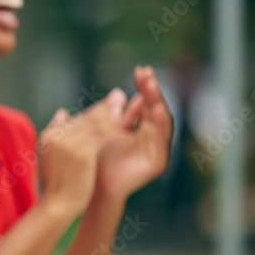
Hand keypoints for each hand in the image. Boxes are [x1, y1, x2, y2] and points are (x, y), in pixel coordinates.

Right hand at [38, 88, 126, 217]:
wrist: (56, 204)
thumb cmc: (56, 183)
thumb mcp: (50, 153)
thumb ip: (56, 131)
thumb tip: (63, 111)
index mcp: (49, 135)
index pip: (74, 119)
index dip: (93, 110)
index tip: (106, 104)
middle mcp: (57, 137)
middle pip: (85, 118)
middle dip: (104, 106)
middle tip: (118, 95)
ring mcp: (69, 145)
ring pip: (94, 124)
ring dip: (110, 110)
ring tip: (122, 101)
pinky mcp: (81, 154)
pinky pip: (99, 135)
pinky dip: (111, 124)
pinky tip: (122, 117)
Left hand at [93, 66, 173, 202]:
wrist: (92, 185)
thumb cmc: (97, 158)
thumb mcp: (108, 130)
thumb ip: (118, 115)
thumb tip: (123, 93)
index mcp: (140, 129)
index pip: (146, 103)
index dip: (144, 87)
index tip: (139, 69)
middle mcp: (151, 138)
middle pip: (156, 109)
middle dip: (152, 90)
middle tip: (147, 72)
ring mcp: (156, 150)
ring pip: (162, 121)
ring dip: (158, 102)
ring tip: (152, 86)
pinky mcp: (158, 162)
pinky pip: (162, 140)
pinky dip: (161, 124)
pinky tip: (157, 110)